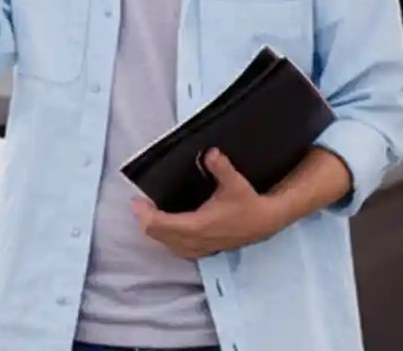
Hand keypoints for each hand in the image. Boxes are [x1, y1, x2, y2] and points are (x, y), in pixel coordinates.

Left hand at [130, 148, 287, 258]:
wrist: (266, 222)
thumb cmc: (249, 204)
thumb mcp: (235, 183)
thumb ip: (221, 167)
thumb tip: (210, 153)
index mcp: (198, 225)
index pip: (160, 225)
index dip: (145, 214)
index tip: (137, 201)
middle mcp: (196, 240)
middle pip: (158, 235)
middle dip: (146, 220)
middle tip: (140, 204)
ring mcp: (200, 247)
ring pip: (167, 244)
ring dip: (156, 231)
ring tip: (150, 214)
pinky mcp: (205, 250)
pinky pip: (178, 249)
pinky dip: (168, 239)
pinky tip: (168, 230)